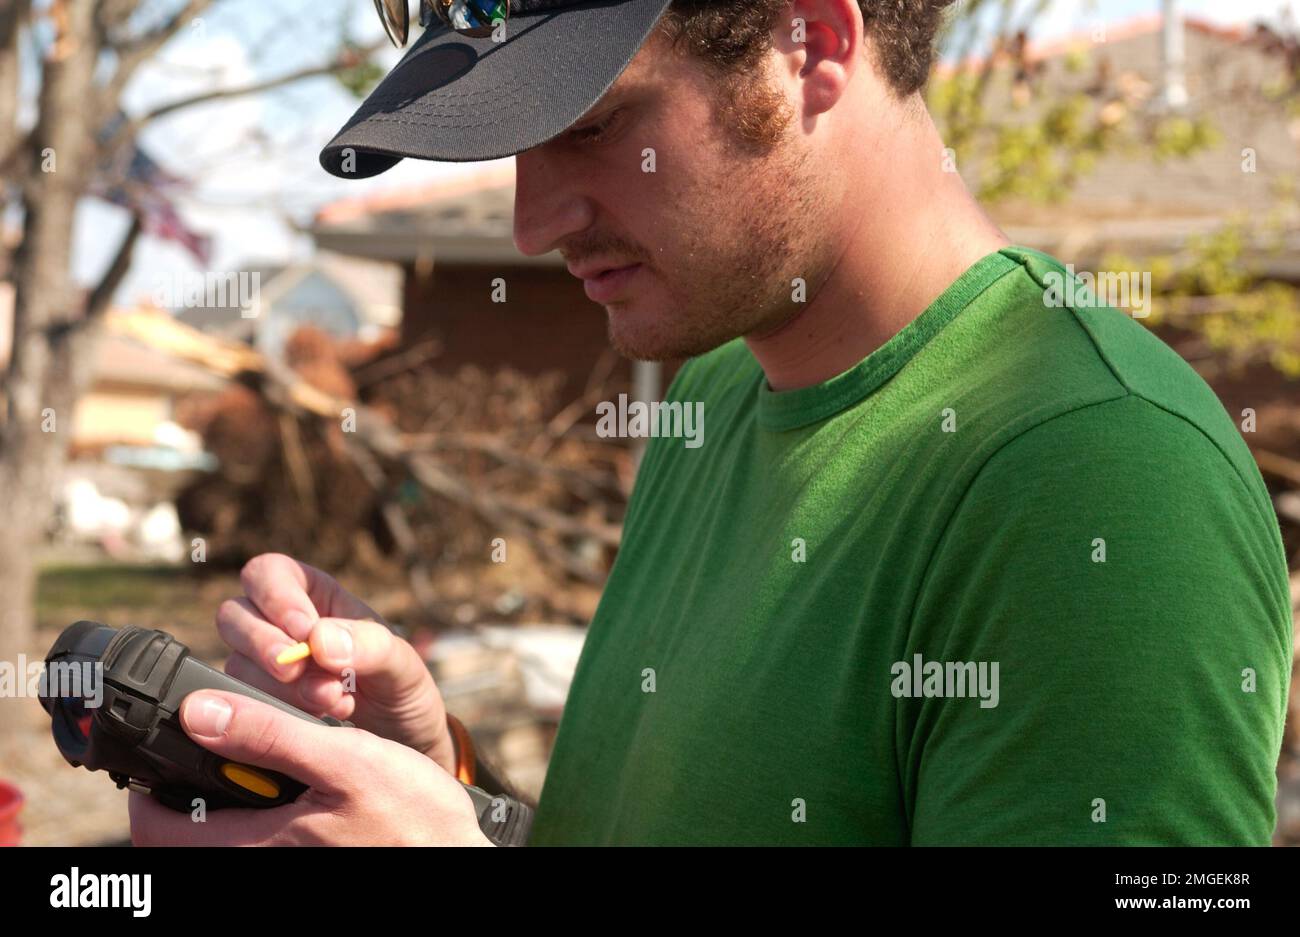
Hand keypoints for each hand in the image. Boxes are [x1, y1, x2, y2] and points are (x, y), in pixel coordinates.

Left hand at [128, 690, 492, 845]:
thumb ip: (272, 736)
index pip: (159, 829)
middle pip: (193, 828)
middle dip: (203, 782)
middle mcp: (262, 861)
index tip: (169, 746)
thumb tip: (201, 712)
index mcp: (257, 843)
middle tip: (233, 740)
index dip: (148, 789)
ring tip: (278, 756)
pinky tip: (309, 784)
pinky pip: (267, 836)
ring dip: (238, 794)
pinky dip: (269, 808)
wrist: (458, 860)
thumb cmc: (414, 821)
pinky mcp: (312, 857)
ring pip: (230, 831)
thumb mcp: (347, 761)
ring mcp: (288, 862)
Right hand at [215, 553, 456, 773]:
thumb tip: (317, 640)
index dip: (275, 597)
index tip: (303, 631)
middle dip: (264, 645)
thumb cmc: (403, 691)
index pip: (269, 574)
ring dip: (277, 686)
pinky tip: (317, 720)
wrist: (403, 746)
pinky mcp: (259, 707)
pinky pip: (243, 703)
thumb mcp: (402, 664)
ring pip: (236, 663)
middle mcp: (281, 628)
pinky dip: (275, 712)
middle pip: (235, 615)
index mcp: (317, 597)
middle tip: (299, 672)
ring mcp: (266, 669)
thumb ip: (369, 646)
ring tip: (332, 700)